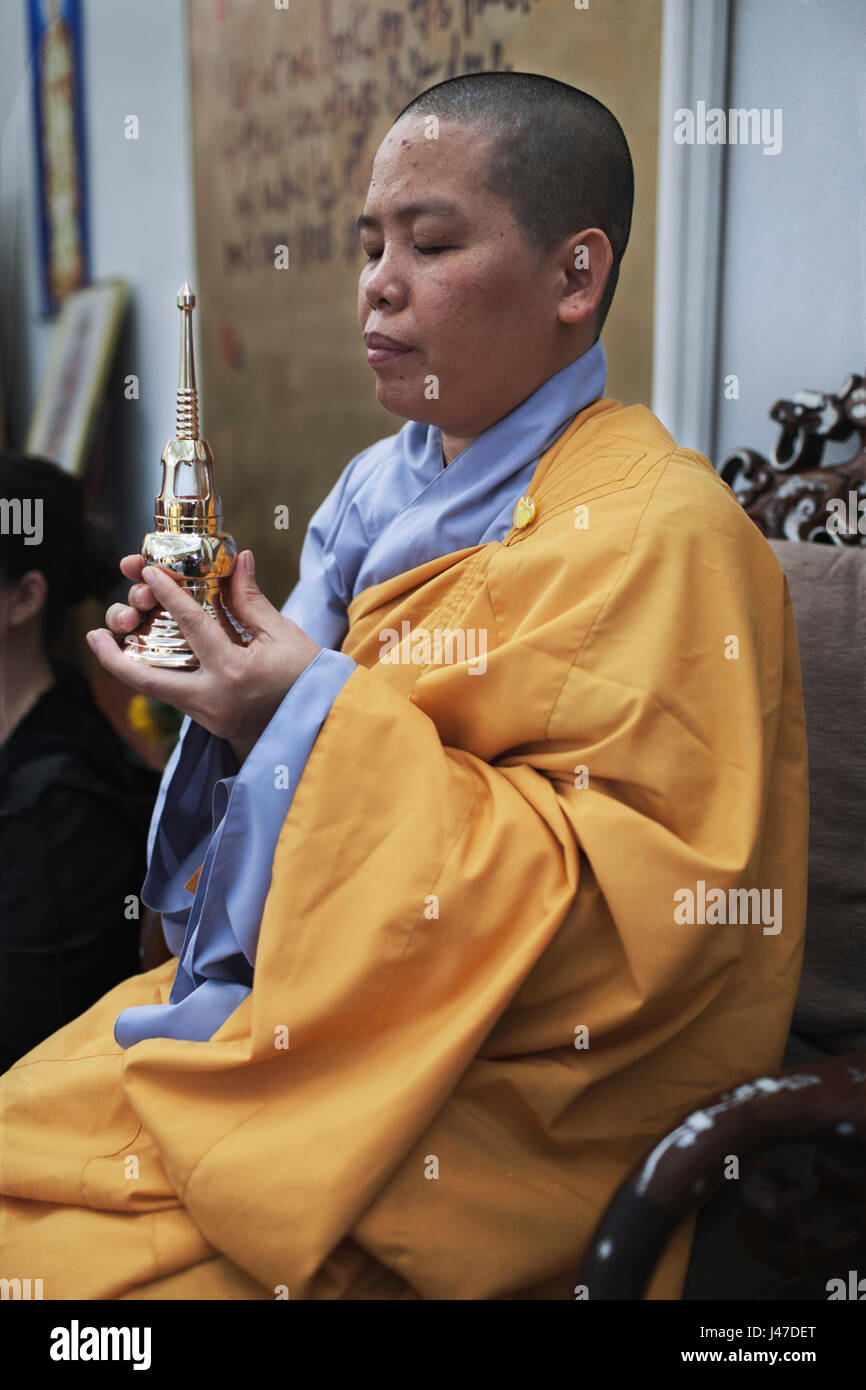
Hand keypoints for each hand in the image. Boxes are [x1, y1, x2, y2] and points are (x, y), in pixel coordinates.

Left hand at [87, 550, 320, 763]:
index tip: (149, 572)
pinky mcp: (210, 723)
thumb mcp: (284, 635)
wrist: (323, 727)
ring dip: (131, 667)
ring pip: (156, 692)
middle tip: (93, 634)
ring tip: (112, 643)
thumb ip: (252, 601)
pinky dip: (159, 675)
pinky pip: (175, 696)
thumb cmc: (310, 679)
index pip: (191, 625)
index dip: (167, 593)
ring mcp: (208, 717)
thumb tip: (238, 560)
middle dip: (113, 658)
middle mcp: (213, 699)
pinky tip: (149, 657)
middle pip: (146, 680)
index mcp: (234, 672)